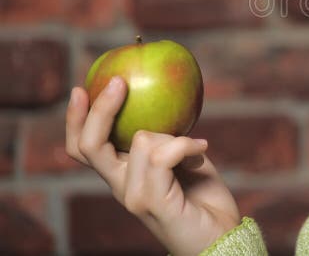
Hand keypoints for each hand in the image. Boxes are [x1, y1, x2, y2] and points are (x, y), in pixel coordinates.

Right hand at [66, 77, 241, 255]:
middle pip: (90, 145)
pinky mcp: (154, 202)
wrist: (223, 237)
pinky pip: (164, 154)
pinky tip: (202, 149)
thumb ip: (166, 139)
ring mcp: (134, 197)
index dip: (75, 120)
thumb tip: (164, 100)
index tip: (82, 87)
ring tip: (196, 147)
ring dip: (175, 135)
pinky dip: (187, 144)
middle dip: (100, 109)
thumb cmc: (204, 198)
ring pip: (140, 140)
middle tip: (119, 82)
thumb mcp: (182, 159)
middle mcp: (121, 187)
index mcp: (123, 176)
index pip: (84, 149)